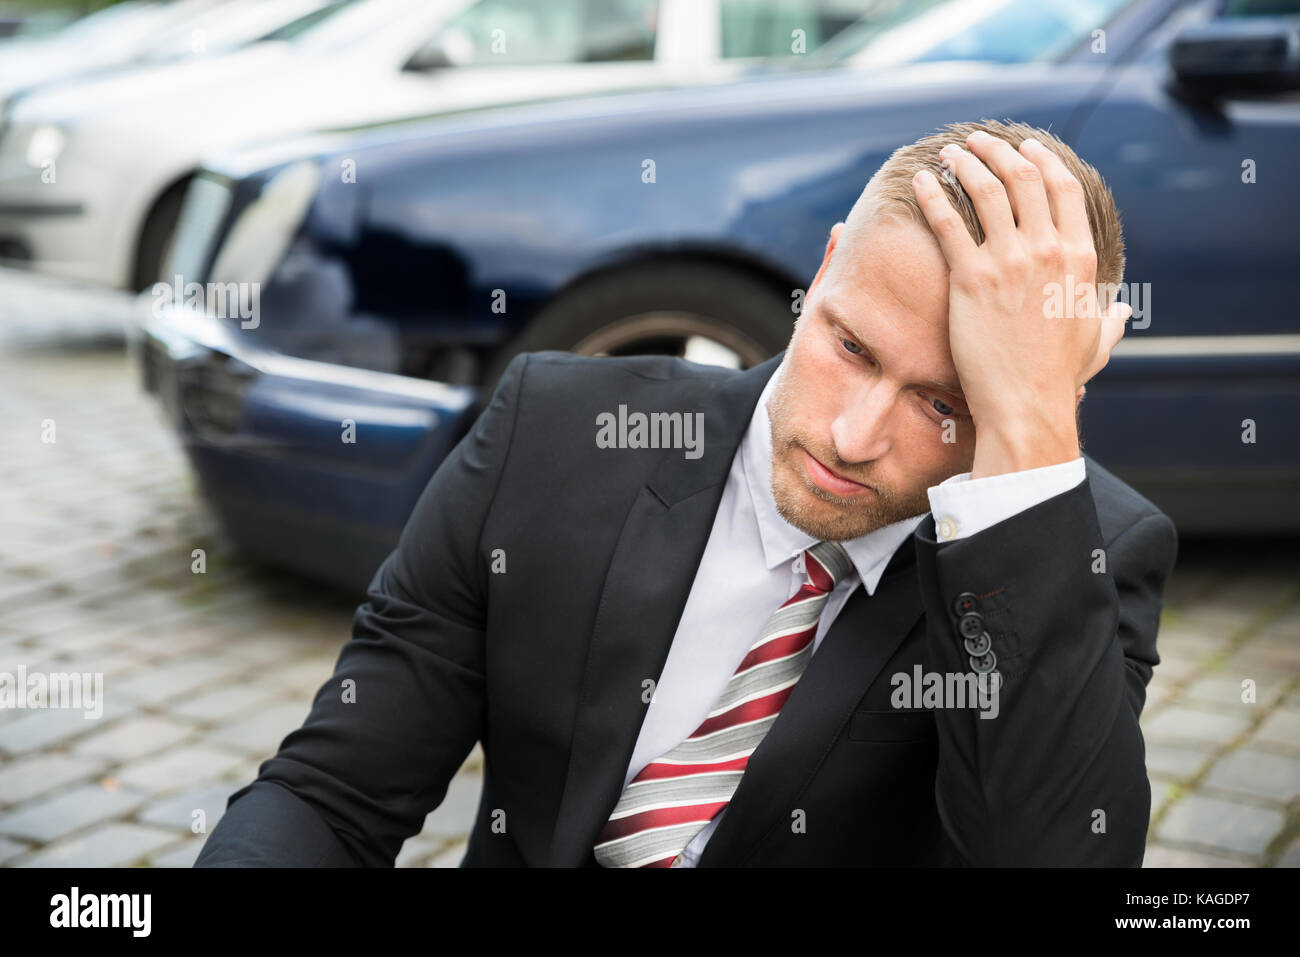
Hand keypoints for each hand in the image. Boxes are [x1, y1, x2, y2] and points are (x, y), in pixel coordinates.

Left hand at [912, 131, 1129, 477]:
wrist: (1026, 404)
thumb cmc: (1059, 379)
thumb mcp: (1095, 341)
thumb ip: (1109, 318)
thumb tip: (1121, 312)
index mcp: (1079, 257)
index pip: (1064, 189)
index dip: (1043, 162)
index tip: (1027, 149)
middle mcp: (1046, 250)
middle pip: (1024, 179)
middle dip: (1001, 151)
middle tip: (981, 142)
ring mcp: (1008, 262)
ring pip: (985, 190)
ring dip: (968, 163)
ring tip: (952, 153)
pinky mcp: (971, 278)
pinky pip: (947, 223)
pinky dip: (934, 195)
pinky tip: (923, 181)